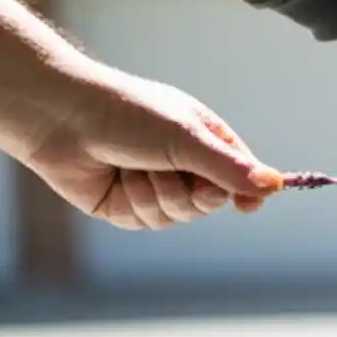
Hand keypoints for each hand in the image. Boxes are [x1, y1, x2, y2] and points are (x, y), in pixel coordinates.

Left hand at [16, 66, 282, 230]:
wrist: (62, 118)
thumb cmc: (126, 114)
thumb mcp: (187, 138)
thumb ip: (230, 167)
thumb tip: (275, 185)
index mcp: (205, 140)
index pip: (241, 174)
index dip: (247, 192)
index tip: (248, 206)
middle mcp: (184, 164)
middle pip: (210, 202)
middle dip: (189, 191)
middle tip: (169, 168)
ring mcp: (156, 188)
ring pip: (179, 215)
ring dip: (157, 194)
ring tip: (134, 166)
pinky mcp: (129, 208)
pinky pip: (149, 221)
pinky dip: (136, 202)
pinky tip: (119, 179)